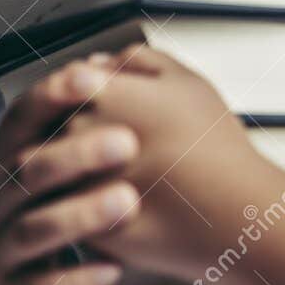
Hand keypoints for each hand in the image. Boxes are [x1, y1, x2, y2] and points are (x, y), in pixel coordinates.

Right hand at [0, 60, 141, 284]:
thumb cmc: (21, 217)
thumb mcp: (33, 173)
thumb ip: (63, 132)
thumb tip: (110, 68)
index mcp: (3, 166)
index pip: (20, 121)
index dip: (52, 97)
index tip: (93, 77)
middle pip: (28, 172)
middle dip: (76, 155)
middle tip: (128, 141)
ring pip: (34, 230)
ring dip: (81, 215)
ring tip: (126, 202)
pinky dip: (75, 280)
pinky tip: (111, 270)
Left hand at [65, 45, 284, 282]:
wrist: (231, 212)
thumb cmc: (215, 149)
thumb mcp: (189, 83)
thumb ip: (141, 61)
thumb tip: (103, 61)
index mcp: (100, 95)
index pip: (66, 82)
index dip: (84, 89)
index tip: (101, 97)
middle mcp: (78, 135)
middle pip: (52, 124)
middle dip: (75, 128)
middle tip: (109, 138)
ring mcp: (75, 181)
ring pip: (53, 169)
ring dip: (70, 167)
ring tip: (110, 171)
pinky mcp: (83, 223)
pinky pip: (69, 210)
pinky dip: (82, 204)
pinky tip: (113, 199)